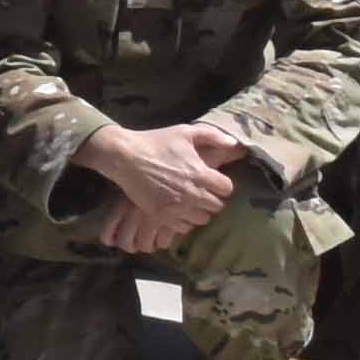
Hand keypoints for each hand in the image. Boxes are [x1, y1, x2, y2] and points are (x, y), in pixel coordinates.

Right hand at [74, 116, 238, 256]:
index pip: (227, 189)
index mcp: (200, 174)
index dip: (222, 184)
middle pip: (217, 206)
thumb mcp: (185, 132)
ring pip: (202, 219)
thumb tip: (234, 144)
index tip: (213, 181)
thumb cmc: (156, 142)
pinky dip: (184, 221)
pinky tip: (179, 210)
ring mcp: (177, 207)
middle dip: (212, 198)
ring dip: (200, 211)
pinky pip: (184, 227)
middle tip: (203, 191)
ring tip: (192, 202)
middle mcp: (192, 194)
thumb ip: (212, 136)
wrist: (125, 157)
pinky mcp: (162, 216)